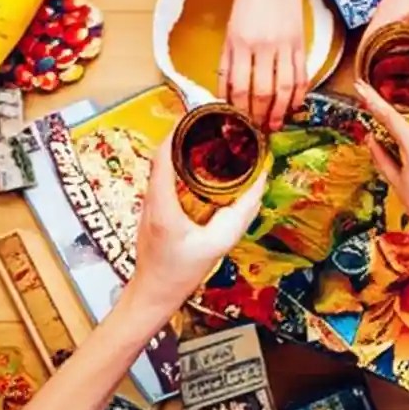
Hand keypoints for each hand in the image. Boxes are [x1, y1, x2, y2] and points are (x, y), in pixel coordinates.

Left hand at [127, 137, 263, 313]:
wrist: (153, 294)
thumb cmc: (181, 273)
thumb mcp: (219, 243)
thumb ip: (241, 212)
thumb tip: (260, 182)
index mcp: (163, 206)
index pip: (164, 156)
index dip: (179, 131)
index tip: (199, 116)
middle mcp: (150, 199)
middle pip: (162, 154)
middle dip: (184, 133)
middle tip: (210, 121)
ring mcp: (148, 203)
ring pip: (161, 164)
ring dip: (181, 147)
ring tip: (207, 136)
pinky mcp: (151, 208)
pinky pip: (163, 176)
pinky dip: (179, 163)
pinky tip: (198, 163)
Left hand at [219, 0, 307, 130]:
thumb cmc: (247, 2)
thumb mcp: (229, 32)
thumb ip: (227, 64)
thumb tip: (225, 96)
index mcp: (241, 43)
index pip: (239, 86)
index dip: (239, 109)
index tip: (237, 123)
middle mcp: (264, 47)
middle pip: (263, 91)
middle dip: (259, 116)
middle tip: (257, 130)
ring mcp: (286, 46)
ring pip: (285, 88)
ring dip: (280, 111)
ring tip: (275, 125)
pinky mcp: (302, 44)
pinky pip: (302, 76)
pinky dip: (299, 95)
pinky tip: (294, 106)